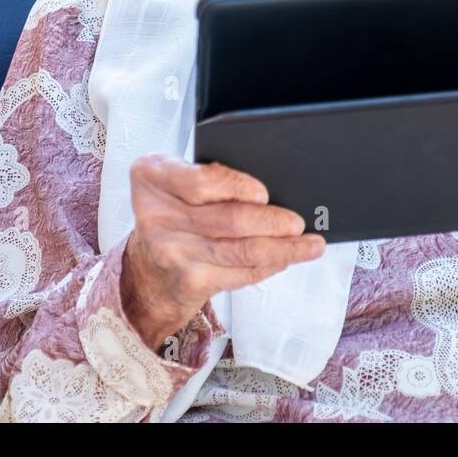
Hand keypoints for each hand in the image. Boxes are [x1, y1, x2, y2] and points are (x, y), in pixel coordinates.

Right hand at [119, 153, 325, 350]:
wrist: (148, 267)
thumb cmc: (173, 210)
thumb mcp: (175, 179)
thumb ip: (208, 174)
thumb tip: (270, 188)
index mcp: (153, 178)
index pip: (198, 182)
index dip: (236, 187)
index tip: (263, 193)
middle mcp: (158, 217)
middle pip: (227, 220)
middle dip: (271, 222)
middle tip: (297, 222)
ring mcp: (174, 253)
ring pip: (240, 252)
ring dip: (283, 249)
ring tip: (309, 245)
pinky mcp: (191, 282)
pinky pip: (240, 274)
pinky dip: (268, 266)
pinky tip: (284, 259)